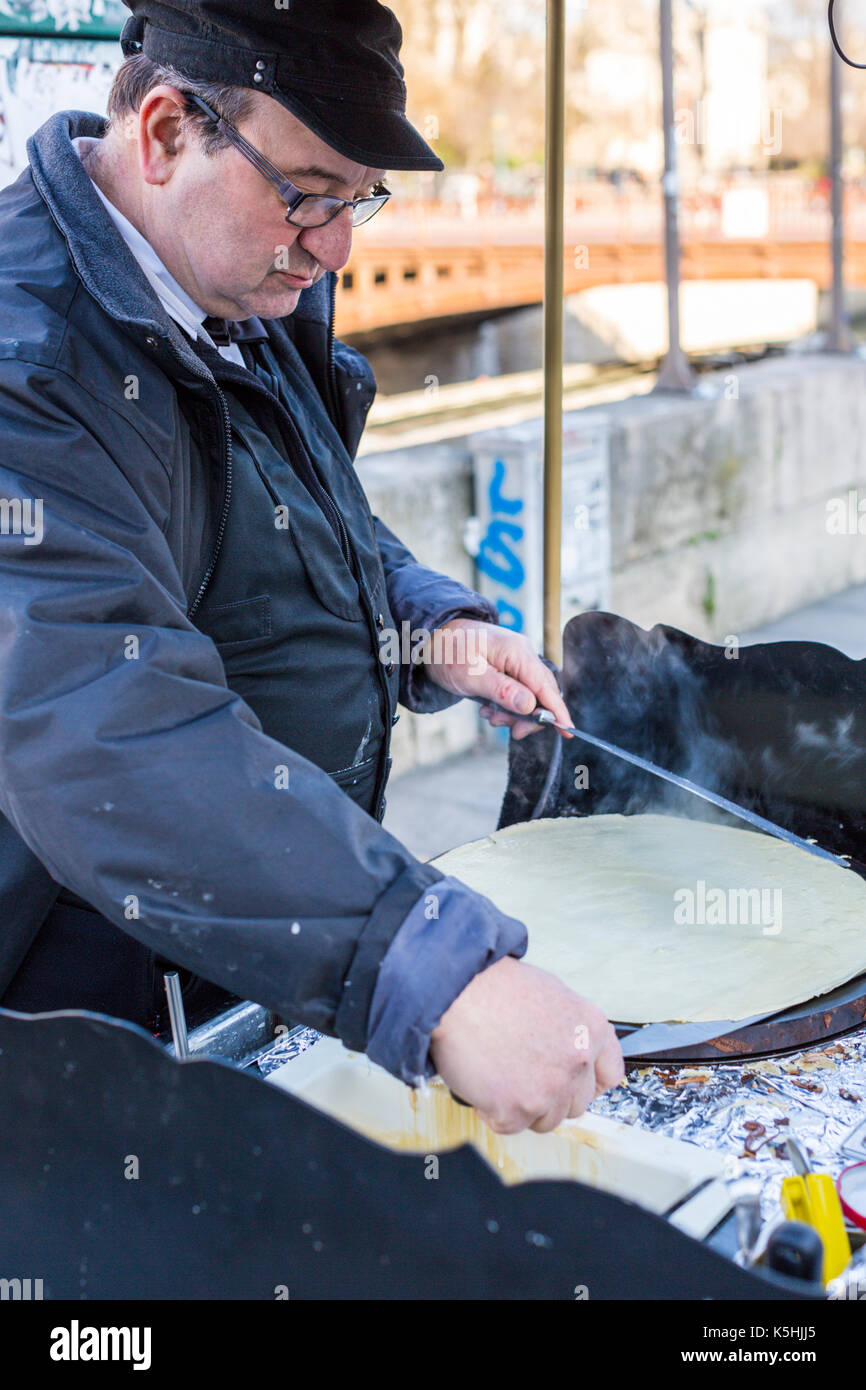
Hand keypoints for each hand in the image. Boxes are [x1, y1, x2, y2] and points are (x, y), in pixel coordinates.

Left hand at [423, 618, 572, 739]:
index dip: (558, 710)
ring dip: (514, 713)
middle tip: (512, 731)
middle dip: (529, 717)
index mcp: (517, 652)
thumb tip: (531, 706)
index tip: (568, 732)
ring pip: (529, 696)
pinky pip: (517, 692)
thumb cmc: (448, 652)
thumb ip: (502, 690)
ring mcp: (516, 660)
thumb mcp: (471, 676)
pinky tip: (488, 709)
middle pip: (541, 693)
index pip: (545, 685)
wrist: (430, 637)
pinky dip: (506, 706)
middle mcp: (522, 654)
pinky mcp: (507, 668)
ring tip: (490, 717)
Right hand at [429, 956, 624, 1133]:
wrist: (453, 992)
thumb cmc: (492, 987)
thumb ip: (568, 1030)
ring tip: (500, 1074)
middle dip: (550, 1095)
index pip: (609, 1074)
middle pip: (575, 1104)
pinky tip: (483, 1082)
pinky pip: (510, 1126)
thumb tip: (567, 1054)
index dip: (588, 1084)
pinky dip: (493, 1111)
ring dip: (523, 1105)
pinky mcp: (517, 1109)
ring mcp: (549, 1088)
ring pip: (545, 1120)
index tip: (574, 1086)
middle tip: (522, 1075)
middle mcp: (577, 1060)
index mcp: (590, 1028)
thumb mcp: (550, 994)